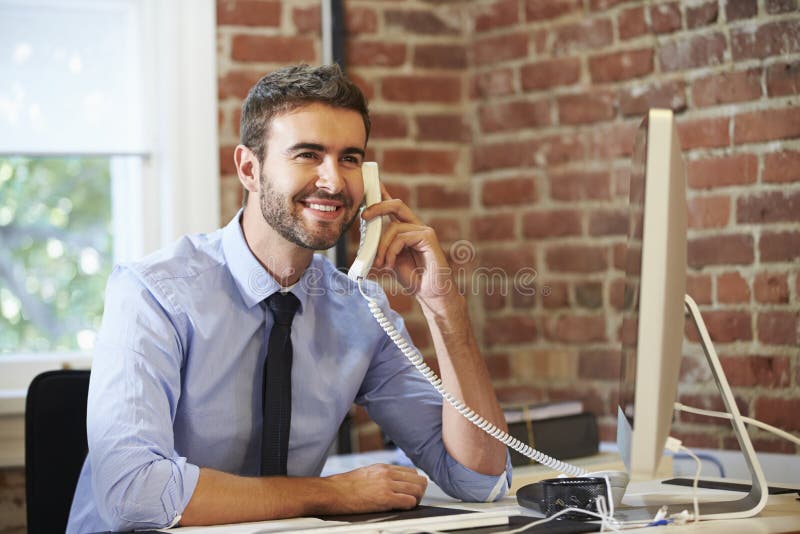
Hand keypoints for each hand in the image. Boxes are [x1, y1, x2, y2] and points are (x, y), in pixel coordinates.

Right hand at [325, 463, 427, 512]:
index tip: (411, 491)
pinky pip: (409, 501)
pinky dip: (410, 506)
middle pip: (418, 480)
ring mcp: (387, 485)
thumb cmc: (345, 486)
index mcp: (383, 467)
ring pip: (417, 490)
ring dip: (416, 499)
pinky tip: (403, 508)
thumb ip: (381, 476)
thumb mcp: (366, 473)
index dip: (414, 483)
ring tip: (409, 505)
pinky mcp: (385, 498)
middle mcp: (388, 474)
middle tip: (413, 500)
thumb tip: (392, 482)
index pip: (411, 472)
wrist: (333, 492)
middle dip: (419, 491)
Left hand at [361, 185, 454, 301]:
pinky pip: (402, 237)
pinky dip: (391, 251)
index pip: (393, 207)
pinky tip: (389, 265)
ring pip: (394, 228)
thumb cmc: (413, 277)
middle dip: (378, 206)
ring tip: (380, 263)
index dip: (383, 194)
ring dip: (382, 247)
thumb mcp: (390, 258)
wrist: (431, 292)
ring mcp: (424, 231)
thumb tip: (367, 236)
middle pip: (396, 205)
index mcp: (406, 229)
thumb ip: (381, 245)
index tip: (371, 185)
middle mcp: (416, 226)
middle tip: (363, 216)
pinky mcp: (428, 237)